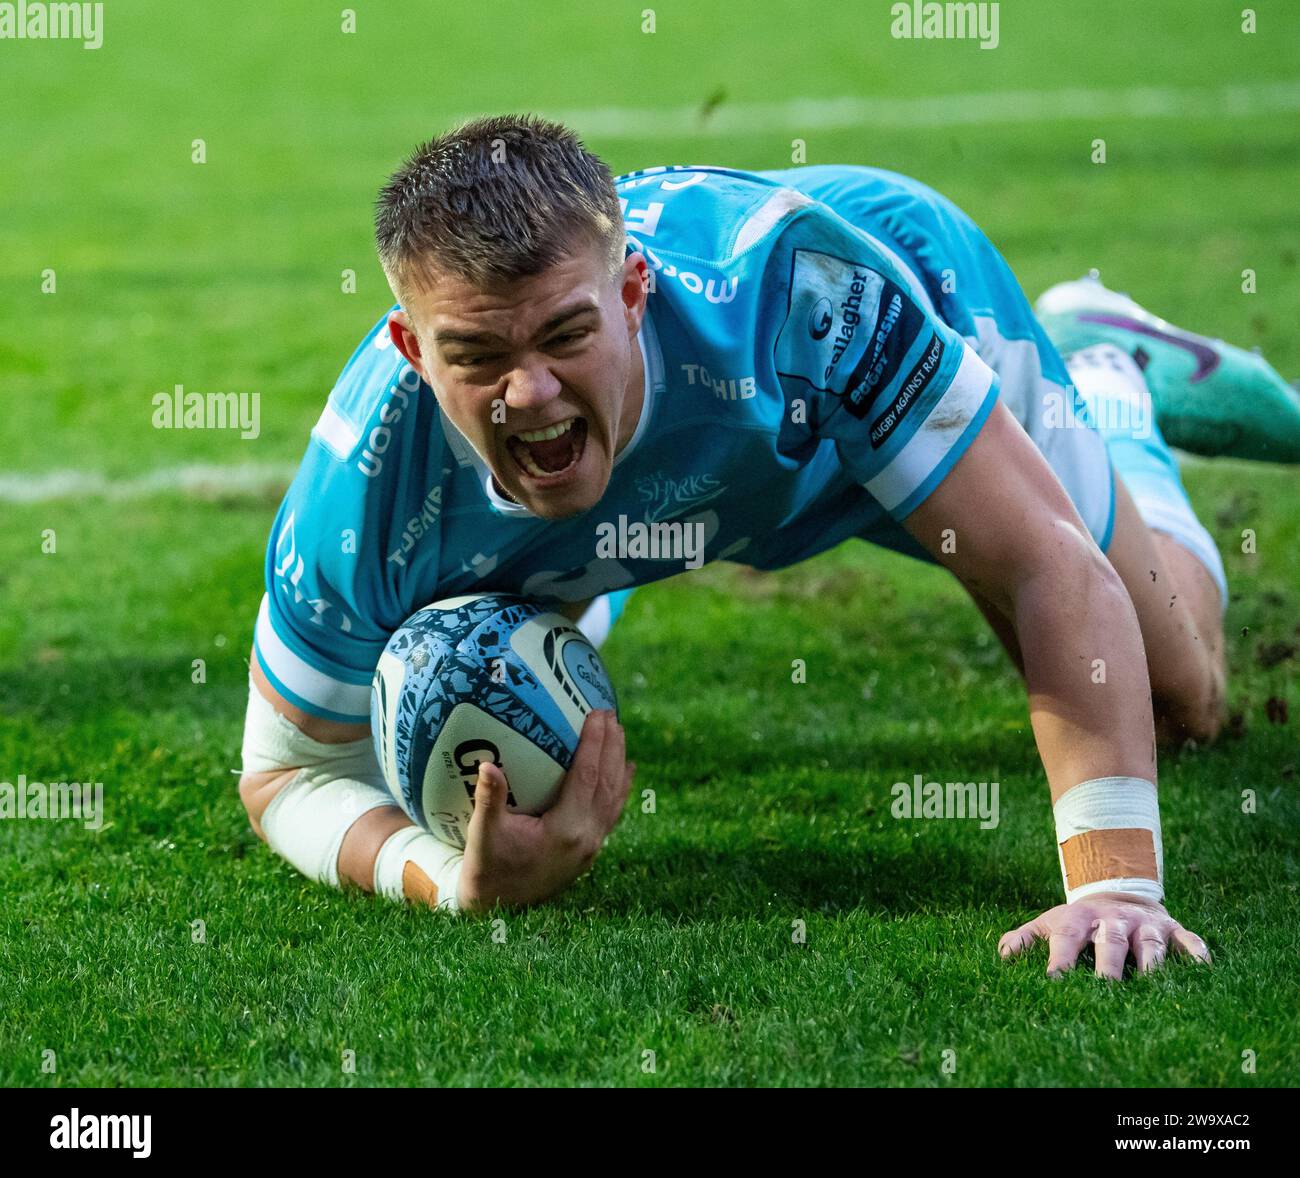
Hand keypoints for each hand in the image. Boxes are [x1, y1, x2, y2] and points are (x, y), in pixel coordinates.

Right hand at [457, 709, 634, 911]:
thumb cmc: (486, 867)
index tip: (598, 714)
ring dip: (619, 763)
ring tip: (619, 734)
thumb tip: (487, 764)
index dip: (595, 744)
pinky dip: (619, 788)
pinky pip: (612, 813)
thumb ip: (488, 800)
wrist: (498, 906)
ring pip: (615, 798)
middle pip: (609, 783)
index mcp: (566, 831)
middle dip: (613, 747)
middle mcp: (587, 839)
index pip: (588, 778)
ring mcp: (593, 847)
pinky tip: (624, 770)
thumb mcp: (482, 834)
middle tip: (611, 714)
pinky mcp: (590, 851)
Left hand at [998, 892, 1211, 978]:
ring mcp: (1143, 924)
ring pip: (1148, 945)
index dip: (1060, 961)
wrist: (1118, 892)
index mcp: (1078, 921)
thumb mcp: (1049, 923)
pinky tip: (1203, 968)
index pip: (1066, 940)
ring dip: (1151, 966)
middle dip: (1108, 968)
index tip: (1054, 983)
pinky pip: (1187, 940)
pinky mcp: (1171, 928)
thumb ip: (1025, 939)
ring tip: (1152, 988)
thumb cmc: (1079, 921)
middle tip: (1105, 992)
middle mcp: (1111, 921)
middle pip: (1110, 944)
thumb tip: (1002, 957)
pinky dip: (1196, 952)